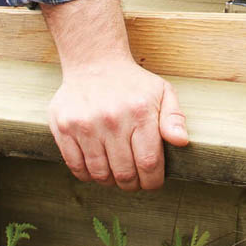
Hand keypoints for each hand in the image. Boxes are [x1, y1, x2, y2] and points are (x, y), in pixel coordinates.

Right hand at [48, 58, 188, 191]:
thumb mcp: (162, 92)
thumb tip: (181, 141)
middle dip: (132, 184)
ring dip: (110, 181)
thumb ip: (175, 118)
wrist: (94, 61)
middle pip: (124, 174)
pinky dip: (87, 174)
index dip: (152, 181)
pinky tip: (96, 166)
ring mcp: (85, 124)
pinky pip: (76, 166)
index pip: (148, 163)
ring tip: (115, 172)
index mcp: (140, 113)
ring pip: (100, 174)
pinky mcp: (64, 127)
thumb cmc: (132, 83)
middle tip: (134, 180)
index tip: (152, 181)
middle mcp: (112, 120)